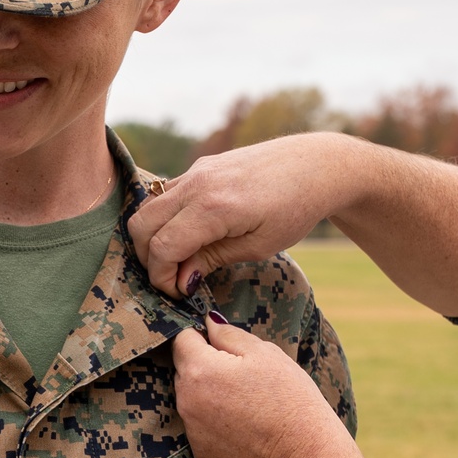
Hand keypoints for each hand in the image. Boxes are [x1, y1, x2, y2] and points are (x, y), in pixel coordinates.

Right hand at [130, 133, 356, 295]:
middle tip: (171, 279)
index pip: (163, 246)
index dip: (161, 276)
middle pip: (141, 225)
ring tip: (179, 259)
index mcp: (213, 207)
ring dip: (153, 237)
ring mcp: (195, 171)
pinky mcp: (199, 167)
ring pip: (147, 208)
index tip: (177, 293)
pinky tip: (189, 235)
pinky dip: (164, 219)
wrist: (315, 165)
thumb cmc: (295, 208)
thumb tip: (180, 281)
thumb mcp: (258, 246)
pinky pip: (165, 195)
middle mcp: (196, 184)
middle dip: (148, 258)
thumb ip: (212, 260)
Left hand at [171, 313, 355, 457]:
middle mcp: (186, 401)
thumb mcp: (265, 354)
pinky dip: (216, 426)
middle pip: (185, 371)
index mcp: (199, 370)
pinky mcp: (201, 456)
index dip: (204, 338)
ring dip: (209, 396)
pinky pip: (201, 430)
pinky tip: (245, 428)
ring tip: (248, 405)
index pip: (182, 339)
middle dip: (206, 367)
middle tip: (245, 378)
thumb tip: (207, 322)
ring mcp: (191, 432)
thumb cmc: (290, 400)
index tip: (227, 348)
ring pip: (192, 400)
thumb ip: (228, 333)